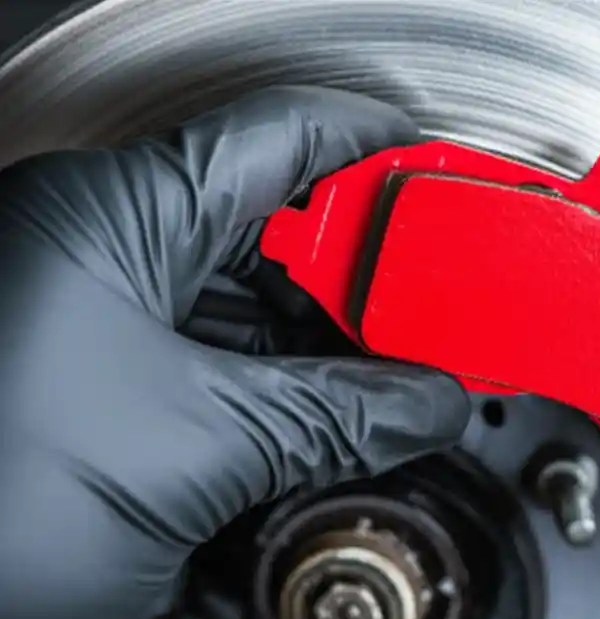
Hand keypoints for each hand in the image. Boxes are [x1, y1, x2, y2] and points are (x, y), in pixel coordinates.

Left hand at [0, 87, 469, 618]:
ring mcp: (96, 305)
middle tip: (440, 311)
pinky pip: (216, 348)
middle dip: (368, 272)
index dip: (382, 154)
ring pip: (249, 292)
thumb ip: (338, 415)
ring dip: (329, 337)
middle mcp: (102, 243)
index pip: (285, 138)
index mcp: (115, 215)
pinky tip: (338, 410)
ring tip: (402, 373)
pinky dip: (283, 378)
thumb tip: (430, 401)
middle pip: (276, 221)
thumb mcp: (201, 447)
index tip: (449, 185)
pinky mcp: (97, 369)